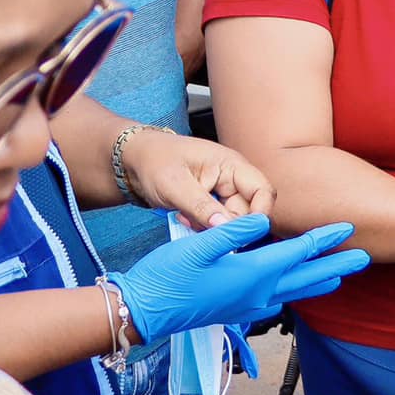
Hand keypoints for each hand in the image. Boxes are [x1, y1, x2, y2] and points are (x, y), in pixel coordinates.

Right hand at [109, 215, 367, 343]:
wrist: (144, 311)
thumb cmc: (168, 274)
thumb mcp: (199, 244)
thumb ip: (234, 231)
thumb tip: (264, 221)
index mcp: (253, 273)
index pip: (299, 252)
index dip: (325, 238)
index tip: (349, 226)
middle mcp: (257, 293)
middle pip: (307, 276)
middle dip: (337, 265)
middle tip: (365, 258)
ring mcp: (248, 306)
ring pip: (295, 292)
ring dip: (319, 281)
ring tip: (339, 276)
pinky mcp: (236, 312)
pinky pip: (277, 301)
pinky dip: (294, 292)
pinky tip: (293, 291)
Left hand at [121, 129, 274, 229]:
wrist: (131, 160)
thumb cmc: (154, 162)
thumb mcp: (175, 186)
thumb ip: (202, 207)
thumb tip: (226, 227)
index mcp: (232, 165)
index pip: (263, 191)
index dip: (259, 214)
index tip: (241, 235)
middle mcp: (232, 178)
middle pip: (247, 210)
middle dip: (226, 224)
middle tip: (197, 226)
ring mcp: (221, 190)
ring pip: (229, 218)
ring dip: (211, 226)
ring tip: (184, 218)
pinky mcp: (209, 202)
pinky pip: (215, 221)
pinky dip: (202, 226)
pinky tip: (183, 218)